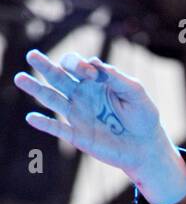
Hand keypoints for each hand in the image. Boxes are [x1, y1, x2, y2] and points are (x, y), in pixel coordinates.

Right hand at [14, 49, 165, 178]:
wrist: (147, 147)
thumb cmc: (142, 116)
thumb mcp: (135, 92)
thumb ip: (116, 78)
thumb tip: (96, 65)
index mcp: (93, 81)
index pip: (75, 65)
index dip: (78, 64)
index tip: (91, 73)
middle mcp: (81, 95)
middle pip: (58, 77)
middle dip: (45, 66)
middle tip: (32, 56)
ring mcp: (77, 115)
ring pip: (52, 99)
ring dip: (36, 89)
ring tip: (20, 79)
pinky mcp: (78, 135)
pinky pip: (57, 128)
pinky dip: (45, 124)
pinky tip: (32, 117)